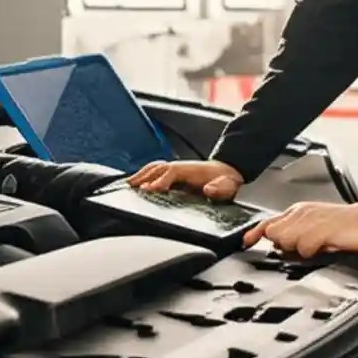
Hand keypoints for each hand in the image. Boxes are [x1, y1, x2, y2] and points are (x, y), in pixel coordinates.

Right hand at [127, 160, 244, 199]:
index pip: (171, 172)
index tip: (150, 190)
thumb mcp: (228, 186)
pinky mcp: (175, 175)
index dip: (160, 180)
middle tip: (131, 187)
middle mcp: (181, 167)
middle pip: (158, 168)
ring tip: (128, 184)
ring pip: (155, 168)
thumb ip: (220, 188)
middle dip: (143, 176)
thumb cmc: (227, 181)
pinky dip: (145, 175)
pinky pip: (157, 172)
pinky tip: (138, 183)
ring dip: (141, 174)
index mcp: (192, 170)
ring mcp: (177, 170)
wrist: (230, 172)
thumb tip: (208, 189)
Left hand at [243, 201, 357, 258]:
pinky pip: (304, 247)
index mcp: (298, 211)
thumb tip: (280, 245)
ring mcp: (309, 220)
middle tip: (306, 246)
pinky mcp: (319, 230)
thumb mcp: (315, 227)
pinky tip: (325, 246)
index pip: (269, 221)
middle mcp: (301, 213)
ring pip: (286, 241)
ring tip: (317, 245)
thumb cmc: (345, 226)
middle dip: (285, 244)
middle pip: (274, 233)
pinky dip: (313, 251)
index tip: (246, 242)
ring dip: (300, 248)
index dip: (255, 233)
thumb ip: (296, 234)